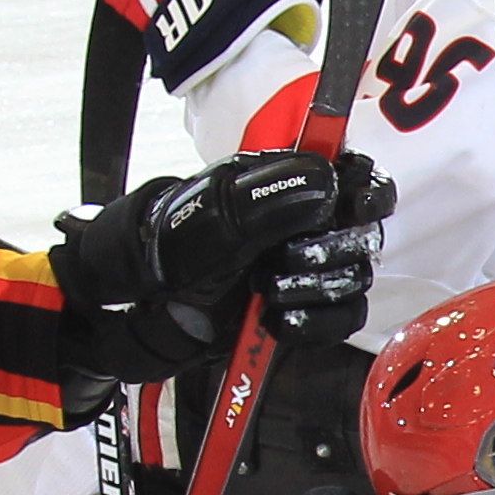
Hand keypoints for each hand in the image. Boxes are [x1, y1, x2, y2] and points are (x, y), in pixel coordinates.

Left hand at [53, 149, 392, 382]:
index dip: (363, 188)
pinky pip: (341, 318)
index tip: (350, 206)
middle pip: (363, 228)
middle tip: (282, 256)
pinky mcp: (302, 311)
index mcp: (283, 183)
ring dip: (315, 287)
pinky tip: (276, 319)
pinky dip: (314, 322)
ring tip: (265, 290)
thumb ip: (264, 197)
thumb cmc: (159, 250)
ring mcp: (304, 268)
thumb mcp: (206, 214)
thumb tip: (323, 183)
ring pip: (355, 276)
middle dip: (329, 247)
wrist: (131, 315)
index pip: (353, 172)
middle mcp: (301, 222)